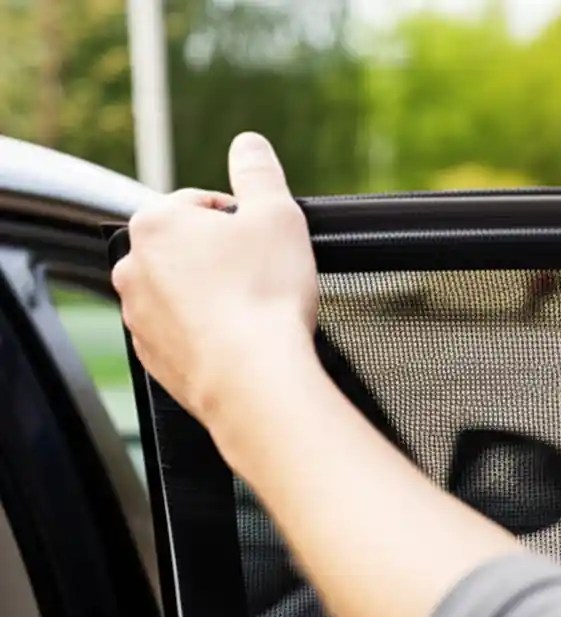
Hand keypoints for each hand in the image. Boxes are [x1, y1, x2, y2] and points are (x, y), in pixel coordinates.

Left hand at [113, 132, 318, 421]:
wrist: (253, 378)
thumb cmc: (265, 295)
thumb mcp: (277, 215)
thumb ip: (259, 172)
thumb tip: (248, 144)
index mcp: (156, 222)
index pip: (204, 204)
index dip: (244, 220)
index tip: (268, 243)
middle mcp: (133, 266)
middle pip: (189, 246)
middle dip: (224, 256)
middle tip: (263, 275)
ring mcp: (138, 314)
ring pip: (182, 289)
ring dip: (214, 293)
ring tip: (253, 309)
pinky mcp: (151, 355)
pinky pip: (182, 330)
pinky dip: (208, 330)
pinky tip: (240, 337)